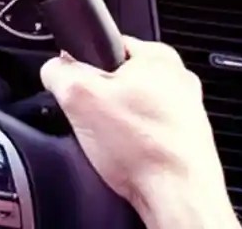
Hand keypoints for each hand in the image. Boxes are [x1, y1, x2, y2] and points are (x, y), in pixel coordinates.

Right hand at [41, 36, 239, 228]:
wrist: (178, 196)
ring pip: (133, 111)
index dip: (83, 69)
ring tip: (117, 145)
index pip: (106, 45)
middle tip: (95, 123)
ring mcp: (186, 110)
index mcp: (158, 55)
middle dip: (101, 102)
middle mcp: (178, 78)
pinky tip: (132, 158)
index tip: (79, 90)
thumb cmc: (144, 148)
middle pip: (118, 81)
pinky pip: (148, 135)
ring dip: (120, 127)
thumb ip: (59, 72)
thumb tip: (54, 69)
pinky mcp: (187, 139)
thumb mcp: (79, 97)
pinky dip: (137, 146)